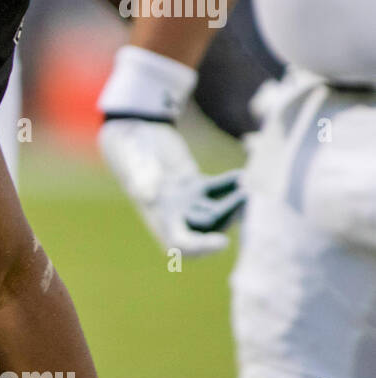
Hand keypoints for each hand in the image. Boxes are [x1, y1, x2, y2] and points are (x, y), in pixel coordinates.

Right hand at [98, 44, 244, 255]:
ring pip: (217, 211)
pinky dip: (231, 185)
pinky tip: (240, 174)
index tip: (223, 242)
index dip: (201, 247)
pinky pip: (218, 192)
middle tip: (245, 196)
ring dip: (235, 202)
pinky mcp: (194, 186)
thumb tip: (148, 196)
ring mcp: (185, 201)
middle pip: (206, 226)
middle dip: (228, 214)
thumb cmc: (129, 145)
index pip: (181, 243)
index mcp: (156, 216)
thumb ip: (140, 176)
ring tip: (247, 184)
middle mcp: (173, 214)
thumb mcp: (134, 159)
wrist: (131, 130)